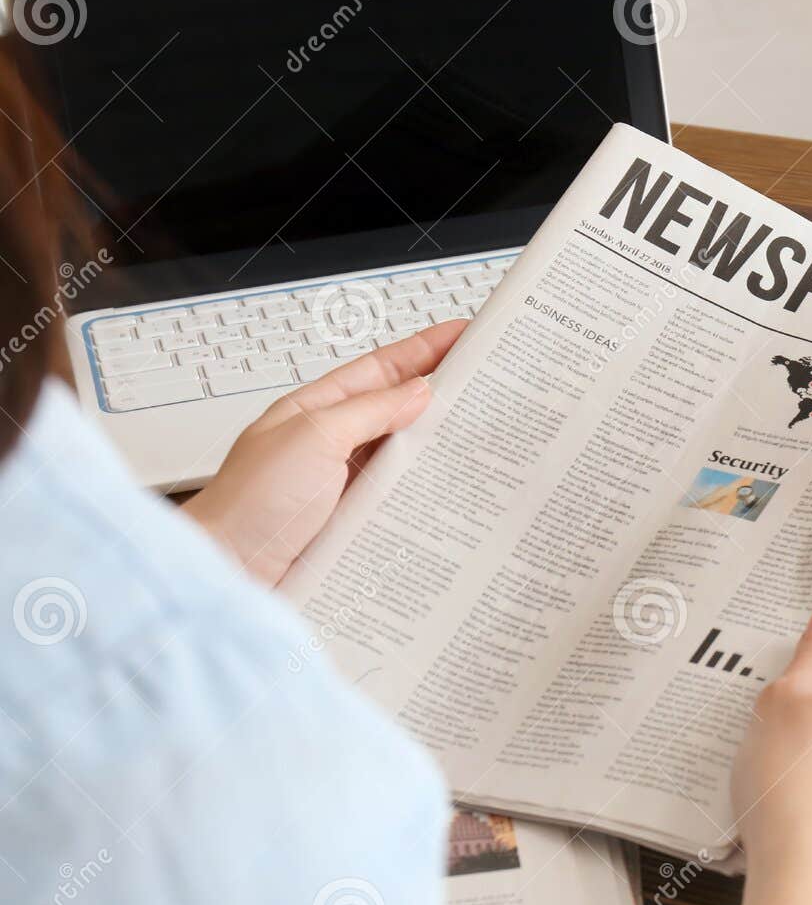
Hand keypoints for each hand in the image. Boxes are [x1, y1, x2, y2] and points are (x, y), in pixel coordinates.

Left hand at [184, 321, 466, 586]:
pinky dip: (427, 491)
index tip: (465, 333)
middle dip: (442, 394)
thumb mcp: (314, 437)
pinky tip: (451, 489)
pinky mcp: (357, 522)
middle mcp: (334, 442)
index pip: (382, 368)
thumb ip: (370, 411)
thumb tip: (420, 391)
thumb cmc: (252, 501)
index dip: (425, 348)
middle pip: (399, 409)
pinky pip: (401, 497)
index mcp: (318, 408)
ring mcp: (347, 483)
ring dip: (438, 446)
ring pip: (405, 454)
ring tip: (480, 434)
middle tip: (487, 384)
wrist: (230, 571)